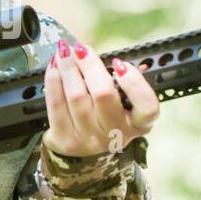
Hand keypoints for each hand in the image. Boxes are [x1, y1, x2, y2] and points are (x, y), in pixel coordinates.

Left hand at [42, 38, 159, 156]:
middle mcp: (116, 135)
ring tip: (64, 51)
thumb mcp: (121, 101)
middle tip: (80, 48)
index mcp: (138, 124)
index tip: (119, 64)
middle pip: (103, 95)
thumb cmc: (104, 116)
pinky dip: (53, 82)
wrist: (81, 150)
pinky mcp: (66, 141)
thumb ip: (119, 79)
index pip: (147, 108)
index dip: (134, 84)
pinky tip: (53, 67)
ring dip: (68, 69)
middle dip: (90, 65)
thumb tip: (109, 56)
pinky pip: (57, 105)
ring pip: (77, 97)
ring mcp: (90, 140)